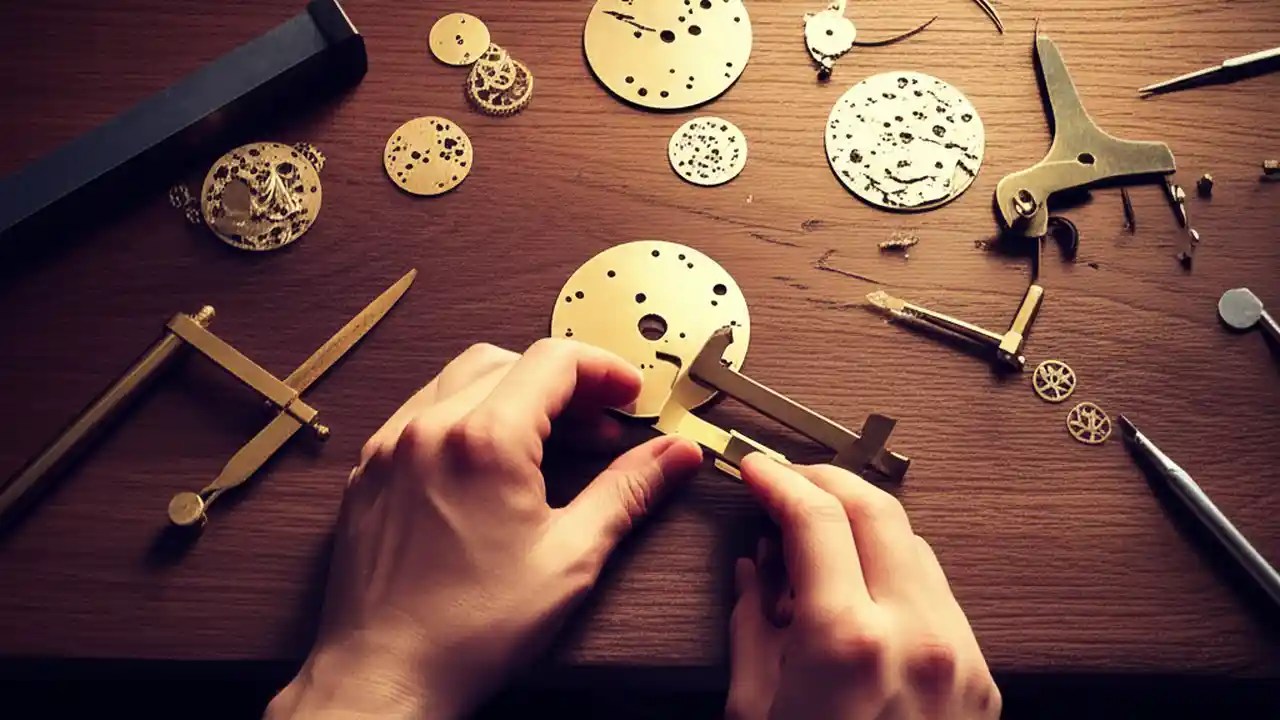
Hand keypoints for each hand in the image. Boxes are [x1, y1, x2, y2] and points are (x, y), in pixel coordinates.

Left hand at [267, 340, 702, 719]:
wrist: (385, 676)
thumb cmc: (468, 630)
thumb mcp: (571, 557)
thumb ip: (627, 491)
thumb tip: (672, 455)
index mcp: (484, 440)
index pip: (554, 361)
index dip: (604, 368)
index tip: (629, 393)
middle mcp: (429, 429)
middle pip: (510, 361)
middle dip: (564, 382)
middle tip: (601, 421)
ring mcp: (392, 447)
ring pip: (462, 379)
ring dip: (515, 393)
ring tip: (551, 441)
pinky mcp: (370, 472)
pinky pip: (422, 412)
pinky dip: (467, 415)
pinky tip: (492, 460)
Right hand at [726, 455, 999, 719]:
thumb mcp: (754, 712)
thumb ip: (750, 631)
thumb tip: (752, 577)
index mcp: (848, 642)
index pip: (816, 518)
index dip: (780, 482)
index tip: (758, 471)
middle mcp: (915, 637)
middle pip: (877, 510)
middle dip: (827, 481)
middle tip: (790, 483)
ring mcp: (957, 656)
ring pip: (915, 546)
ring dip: (864, 526)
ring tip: (821, 543)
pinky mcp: (980, 679)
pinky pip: (939, 598)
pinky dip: (896, 576)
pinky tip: (862, 591)